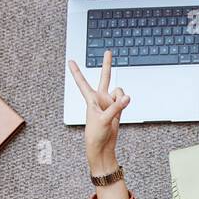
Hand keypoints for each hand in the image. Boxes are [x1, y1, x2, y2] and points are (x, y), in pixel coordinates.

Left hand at [68, 51, 130, 172]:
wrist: (102, 146)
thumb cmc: (96, 133)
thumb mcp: (105, 119)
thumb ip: (116, 107)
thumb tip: (128, 97)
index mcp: (90, 99)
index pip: (82, 82)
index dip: (76, 71)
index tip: (70, 60)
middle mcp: (100, 98)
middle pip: (105, 77)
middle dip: (107, 65)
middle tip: (108, 52)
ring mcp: (109, 103)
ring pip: (120, 92)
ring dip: (121, 98)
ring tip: (118, 107)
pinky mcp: (117, 109)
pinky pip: (124, 100)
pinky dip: (125, 103)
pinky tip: (124, 107)